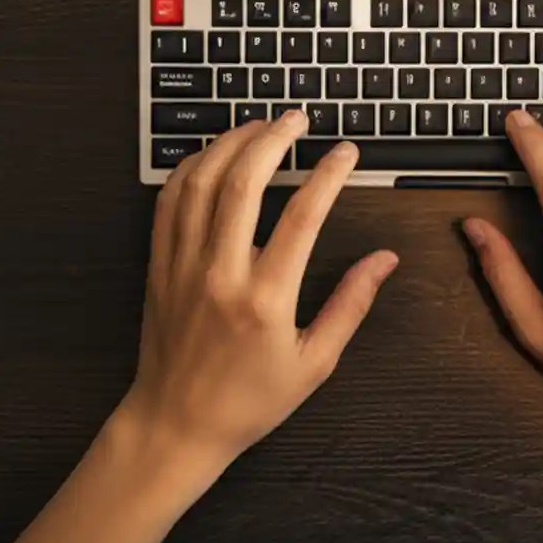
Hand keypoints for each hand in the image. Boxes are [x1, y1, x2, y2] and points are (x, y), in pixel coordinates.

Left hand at [123, 112, 397, 475]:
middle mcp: (220, 275)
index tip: (345, 153)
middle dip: (273, 139)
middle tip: (297, 118)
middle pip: (243, 184)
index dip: (327, 175)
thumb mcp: (314, 363)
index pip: (302, 217)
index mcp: (265, 300)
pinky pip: (169, 202)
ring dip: (230, 144)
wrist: (176, 425)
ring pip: (200, 183)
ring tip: (258, 125)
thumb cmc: (248, 401)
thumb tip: (384, 260)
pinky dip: (190, 168)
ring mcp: (182, 267)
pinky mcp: (158, 266)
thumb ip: (350, 305)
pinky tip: (213, 155)